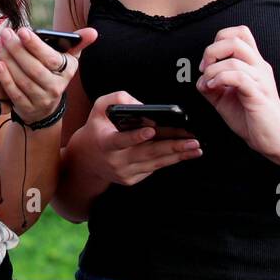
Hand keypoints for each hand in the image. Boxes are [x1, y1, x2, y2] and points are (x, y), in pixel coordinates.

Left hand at [0, 26, 96, 121]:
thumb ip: (78, 43)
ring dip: (8, 60)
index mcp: (67, 71)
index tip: (22, 30)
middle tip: (5, 34)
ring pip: (23, 79)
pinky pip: (15, 93)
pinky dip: (5, 79)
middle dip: (17, 49)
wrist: (45, 107)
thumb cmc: (53, 73)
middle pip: (34, 68)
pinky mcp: (27, 108)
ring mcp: (41, 99)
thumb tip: (93, 32)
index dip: (36, 45)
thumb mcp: (68, 59)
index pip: (51, 58)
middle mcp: (56, 87)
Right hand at [71, 91, 201, 186]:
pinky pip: (153, 168)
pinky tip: (182, 154)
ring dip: (177, 155)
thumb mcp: (99, 108)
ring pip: (154, 163)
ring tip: (195, 148)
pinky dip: (168, 160)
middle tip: (192, 141)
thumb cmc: (96, 129)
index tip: (151, 130)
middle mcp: (115, 160)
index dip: (135, 136)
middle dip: (172, 146)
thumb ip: (117, 99)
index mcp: (105, 142)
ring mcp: (124, 172)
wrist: (85, 160)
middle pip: (147, 153)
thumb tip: (142, 106)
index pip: (120, 140)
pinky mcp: (131, 179)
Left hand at [197, 25, 279, 164]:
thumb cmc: (252, 118)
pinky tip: (215, 88)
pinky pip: (239, 77)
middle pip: (236, 39)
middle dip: (212, 51)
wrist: (273, 140)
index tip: (208, 61)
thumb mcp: (225, 98)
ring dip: (213, 69)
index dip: (218, 40)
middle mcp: (259, 67)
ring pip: (235, 58)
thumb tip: (199, 78)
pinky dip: (220, 79)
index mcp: (253, 64)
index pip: (240, 33)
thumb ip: (212, 84)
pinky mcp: (259, 95)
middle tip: (204, 69)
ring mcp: (260, 80)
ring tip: (209, 83)